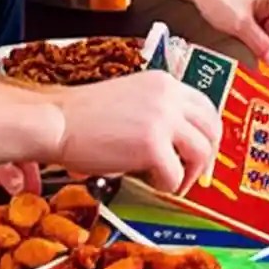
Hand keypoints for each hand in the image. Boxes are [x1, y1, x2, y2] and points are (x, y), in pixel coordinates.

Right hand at [52, 71, 221, 193]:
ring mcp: (162, 119)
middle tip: (195, 173)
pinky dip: (169, 185)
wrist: (55, 121)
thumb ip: (158, 111)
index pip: (206, 107)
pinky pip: (176, 175)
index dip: (208, 133)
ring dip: (192, 174)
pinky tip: (153, 183)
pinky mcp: (152, 145)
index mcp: (164, 83)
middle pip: (212, 129)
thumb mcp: (131, 99)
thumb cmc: (83, 116)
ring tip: (174, 182)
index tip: (203, 150)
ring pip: (202, 153)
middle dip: (208, 157)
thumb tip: (181, 141)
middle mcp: (168, 96)